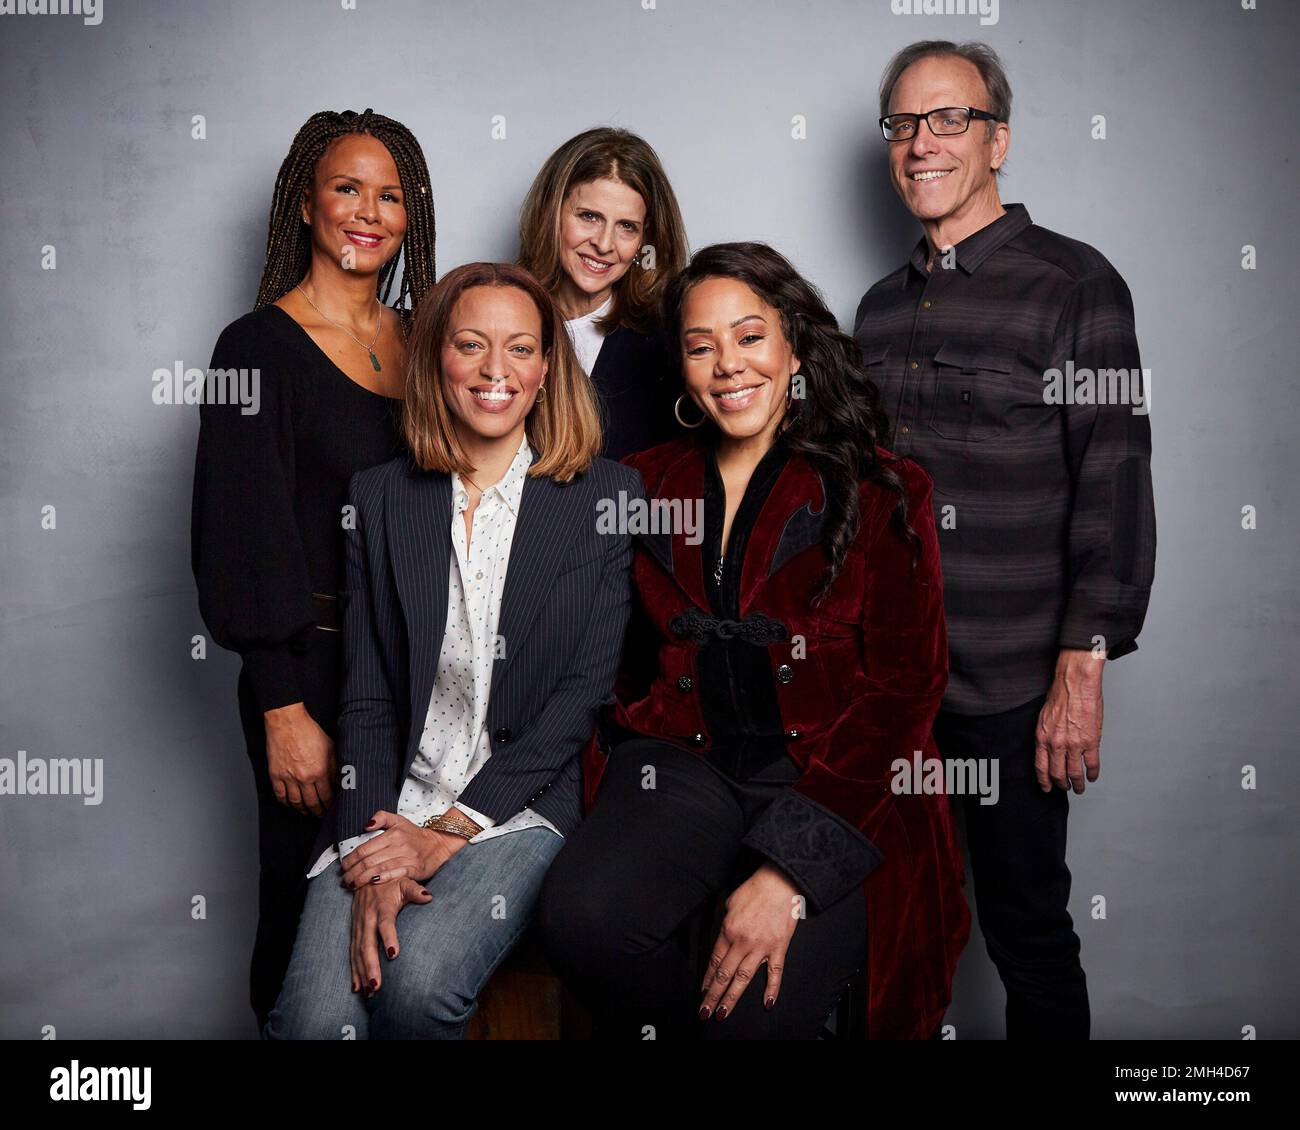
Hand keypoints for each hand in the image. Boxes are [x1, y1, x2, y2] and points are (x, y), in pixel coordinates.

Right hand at [263, 703, 335, 815]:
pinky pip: (280, 795)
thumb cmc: (309, 731)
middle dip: (318, 811)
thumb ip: (335, 766)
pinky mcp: (275, 775)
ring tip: (307, 812)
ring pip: (296, 802)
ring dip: (302, 810)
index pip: (327, 796)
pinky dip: (286, 802)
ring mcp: (288, 778)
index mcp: (320, 771)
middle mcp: (304, 778)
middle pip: (312, 803)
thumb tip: (339, 781)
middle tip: (321, 815)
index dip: (330, 805)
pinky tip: (291, 804)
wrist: (288, 723)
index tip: (332, 808)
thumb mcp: (330, 747)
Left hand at [338, 810, 467, 888]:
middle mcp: (398, 845)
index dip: (351, 859)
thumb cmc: (414, 834)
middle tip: (344, 879)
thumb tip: (365, 825)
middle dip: (353, 872)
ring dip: (363, 878)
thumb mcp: (398, 820)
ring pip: (379, 869)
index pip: (365, 848)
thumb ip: (381, 817)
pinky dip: (383, 878)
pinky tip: (372, 883)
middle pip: (369, 861)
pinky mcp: (414, 869)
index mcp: (392, 834)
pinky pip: (395, 874)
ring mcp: (407, 858)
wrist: (438, 844)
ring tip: (352, 885)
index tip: (343, 867)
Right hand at [350, 877, 432, 996]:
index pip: (385, 924)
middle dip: (371, 965)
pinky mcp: (355, 932)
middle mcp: (368, 918)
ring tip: (370, 991)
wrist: (365, 875)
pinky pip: (352, 954)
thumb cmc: (390, 880)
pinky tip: (357, 987)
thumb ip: (416, 890)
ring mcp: (359, 926)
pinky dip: (354, 971)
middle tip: (377, 985)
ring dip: (362, 973)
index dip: (388, 938)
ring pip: (358, 953)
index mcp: (382, 907)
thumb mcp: (404, 881)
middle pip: (368, 944)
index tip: (393, 954)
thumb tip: (429, 896)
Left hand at [700, 862, 801, 1021]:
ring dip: (732, 998)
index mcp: (728, 930)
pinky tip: (767, 1003)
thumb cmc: (755, 889)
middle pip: (724, 974)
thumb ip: (725, 924)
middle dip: (713, 995)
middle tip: (705, 1012)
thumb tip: (724, 938)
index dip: (707, 979)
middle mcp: (743, 942)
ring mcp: (762, 947)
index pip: (714, 961)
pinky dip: (772, 989)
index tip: (702, 992)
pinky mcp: (779, 948)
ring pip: (743, 979)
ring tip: (723, 1013)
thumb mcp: (730, 903)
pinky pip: (775, 973)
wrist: (779, 883)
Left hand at [1035, 648, 1104, 792]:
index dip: (1044, 781)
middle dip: (1061, 785)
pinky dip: (1093, 773)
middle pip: (1058, 774)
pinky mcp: (1091, 742)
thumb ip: (1046, 736)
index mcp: (1042, 738)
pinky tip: (1092, 776)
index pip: (1041, 767)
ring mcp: (1074, 745)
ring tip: (1080, 787)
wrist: (1075, 684)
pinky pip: (1092, 764)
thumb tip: (1048, 750)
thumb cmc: (1060, 696)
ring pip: (1075, 773)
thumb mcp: (1043, 718)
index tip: (1047, 788)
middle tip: (1065, 788)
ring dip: (1078, 784)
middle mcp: (1056, 744)